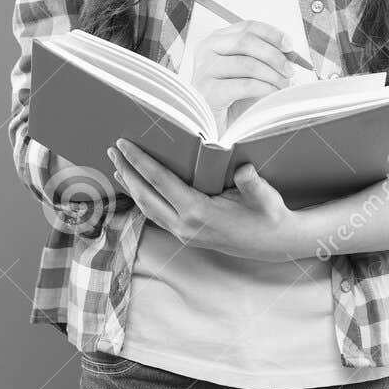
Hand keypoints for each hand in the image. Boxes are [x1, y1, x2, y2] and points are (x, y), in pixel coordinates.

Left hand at [107, 138, 303, 261]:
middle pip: (145, 196)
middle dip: (127, 172)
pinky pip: (157, 215)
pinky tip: (138, 189)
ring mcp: (184, 234)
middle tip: (112, 150)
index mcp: (199, 213)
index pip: (160, 182)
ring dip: (131, 186)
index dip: (140, 162)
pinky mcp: (187, 236)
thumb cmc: (271, 215)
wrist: (276, 244)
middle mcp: (185, 226)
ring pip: (147, 208)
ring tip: (117, 167)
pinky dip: (144, 199)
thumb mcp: (266, 198)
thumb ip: (253, 185)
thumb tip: (244, 169)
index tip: (123, 145)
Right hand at [188, 20, 296, 131]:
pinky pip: (245, 85)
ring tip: (283, 85)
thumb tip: (288, 53)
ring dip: (272, 75)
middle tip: (289, 70)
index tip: (289, 46)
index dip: (272, 34)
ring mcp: (204, 70)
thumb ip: (263, 58)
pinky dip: (264, 88)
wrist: (213, 128)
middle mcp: (207, 50)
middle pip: (246, 41)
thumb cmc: (231, 99)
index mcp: (217, 40)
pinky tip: (272, 93)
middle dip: (274, 55)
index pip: (247, 27)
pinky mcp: (208, 91)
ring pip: (247, 63)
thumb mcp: (248, 72)